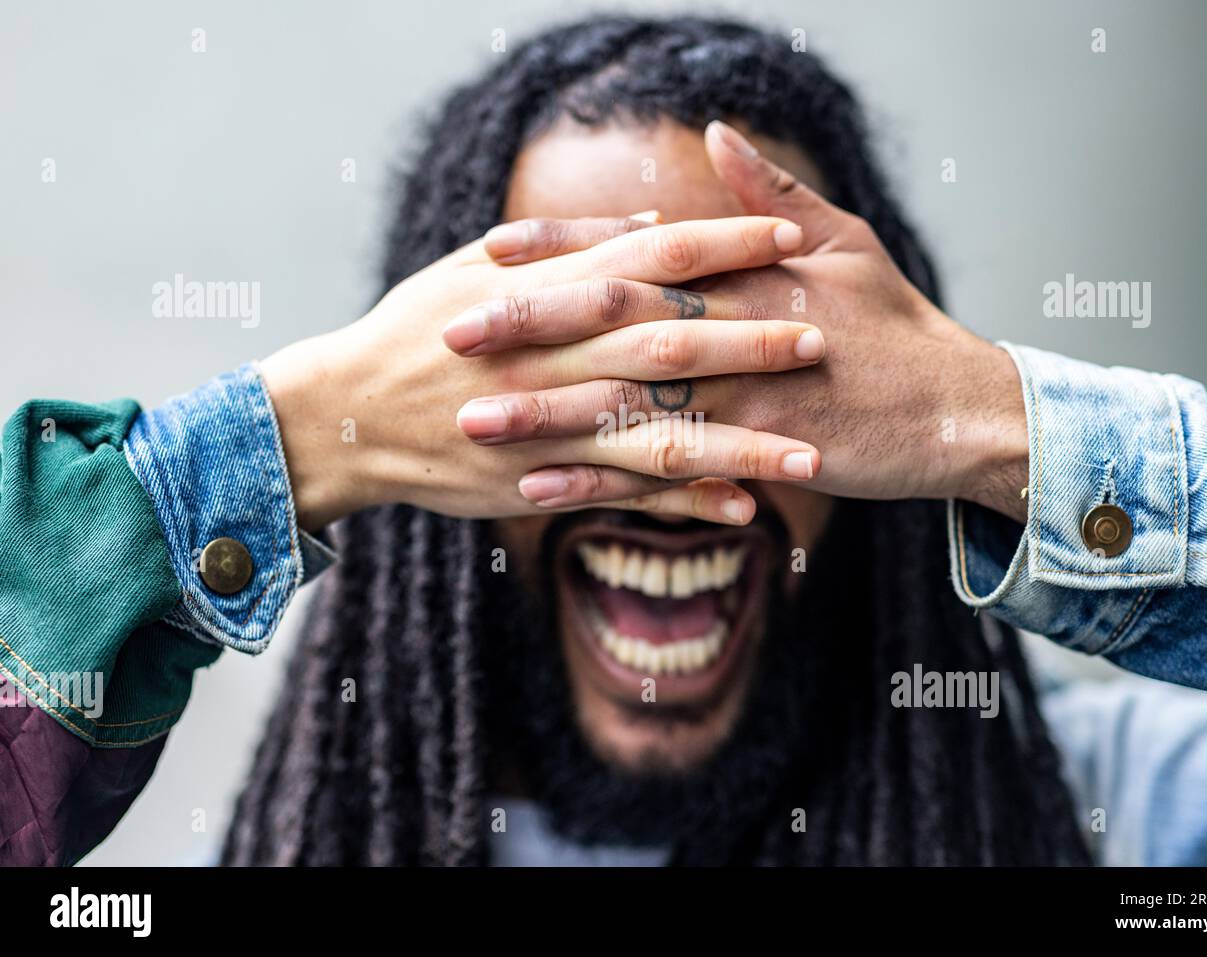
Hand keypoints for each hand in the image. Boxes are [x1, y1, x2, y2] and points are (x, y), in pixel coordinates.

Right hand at [258, 213, 827, 529]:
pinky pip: (627, 491)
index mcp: (553, 292)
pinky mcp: (545, 478)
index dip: (728, 249)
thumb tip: (651, 223)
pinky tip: (742, 507)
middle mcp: (562, 356)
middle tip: (824, 338)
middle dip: (754, 340)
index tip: (790, 240)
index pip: (657, 259)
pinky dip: (685, 500)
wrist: (349, 414)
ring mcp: (556, 424)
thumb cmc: (415, 329)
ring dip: (742, 443)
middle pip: (676, 342)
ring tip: (811, 455)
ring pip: (665, 431)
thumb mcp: (480, 265)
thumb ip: (568, 243)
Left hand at [461, 121, 1029, 521]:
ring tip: (471, 421)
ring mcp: (742, 391)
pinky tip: (540, 489)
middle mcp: (734, 324)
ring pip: (626, 398)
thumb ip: (771, 193)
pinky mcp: (754, 451)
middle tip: (450, 332)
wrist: (961, 408)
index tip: (490, 250)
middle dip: (527, 325)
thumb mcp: (845, 241)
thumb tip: (717, 132)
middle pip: (613, 319)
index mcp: (745, 268)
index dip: (562, 248)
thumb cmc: (899, 324)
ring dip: (544, 411)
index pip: (635, 249)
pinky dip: (601, 480)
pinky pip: (662, 469)